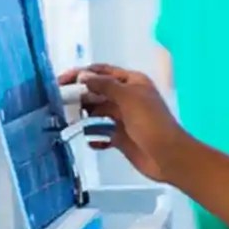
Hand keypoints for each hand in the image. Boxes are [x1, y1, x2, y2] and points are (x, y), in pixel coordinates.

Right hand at [59, 63, 189, 181]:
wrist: (168, 156)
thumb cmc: (152, 123)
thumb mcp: (128, 97)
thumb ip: (105, 85)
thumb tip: (84, 76)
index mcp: (133, 83)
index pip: (103, 73)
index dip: (82, 74)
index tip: (62, 80)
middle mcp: (128, 98)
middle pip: (98, 92)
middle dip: (80, 96)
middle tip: (60, 102)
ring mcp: (124, 118)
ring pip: (97, 113)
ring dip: (84, 116)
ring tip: (69, 120)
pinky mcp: (122, 137)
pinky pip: (102, 134)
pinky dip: (95, 136)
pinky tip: (90, 140)